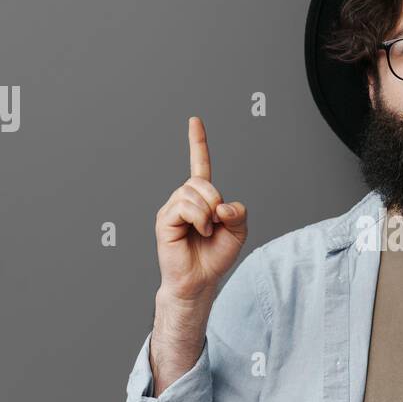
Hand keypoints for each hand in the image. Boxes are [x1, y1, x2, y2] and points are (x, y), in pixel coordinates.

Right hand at [154, 116, 248, 302]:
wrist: (200, 281)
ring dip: (207, 212)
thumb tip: (221, 204)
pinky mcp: (164, 220)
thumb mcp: (238, 231)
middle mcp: (183, 199)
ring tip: (207, 231)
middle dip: (215, 199)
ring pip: (193, 192)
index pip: (200, 164)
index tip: (195, 120)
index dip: (198, 143)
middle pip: (201, 181)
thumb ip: (238, 212)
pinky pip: (185, 206)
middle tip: (216, 222)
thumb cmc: (216, 256)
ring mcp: (172, 208)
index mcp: (201, 198)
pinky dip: (199, 218)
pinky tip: (200, 231)